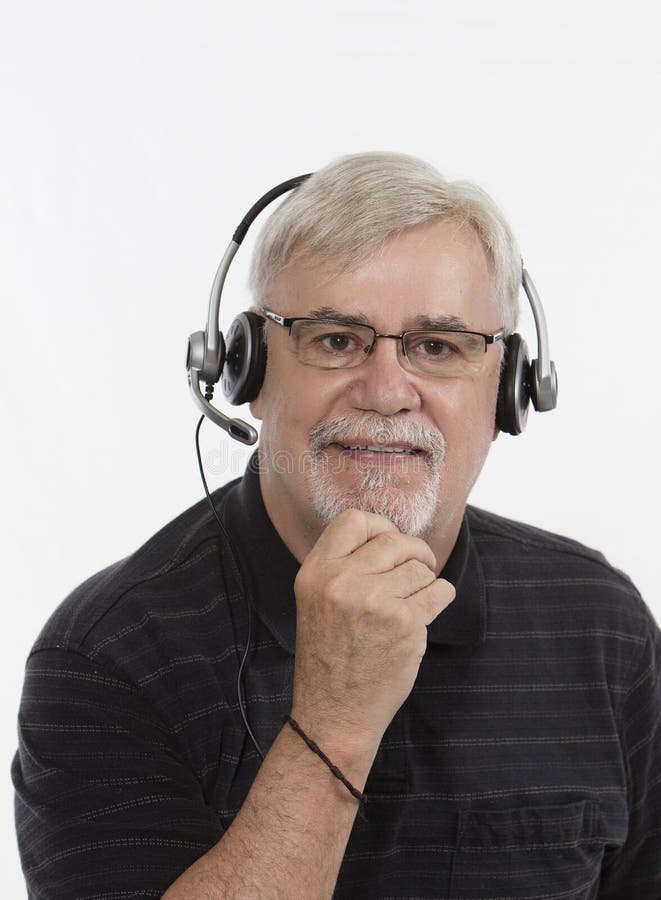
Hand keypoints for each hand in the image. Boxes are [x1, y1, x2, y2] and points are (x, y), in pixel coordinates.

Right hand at [291, 509, 454, 757]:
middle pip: (394, 539)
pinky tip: (427, 610)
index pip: (354, 520)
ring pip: (420, 567)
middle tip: (420, 566)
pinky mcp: (404, 624)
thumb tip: (385, 535)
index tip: (391, 543)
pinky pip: (439, 592)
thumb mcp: (315, 602)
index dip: (380, 526)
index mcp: (315, 573)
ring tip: (414, 601)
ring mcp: (374, 602)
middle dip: (415, 551)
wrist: (334, 713)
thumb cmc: (329, 657)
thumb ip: (342, 567)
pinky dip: (441, 597)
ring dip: (426, 581)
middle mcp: (341, 582)